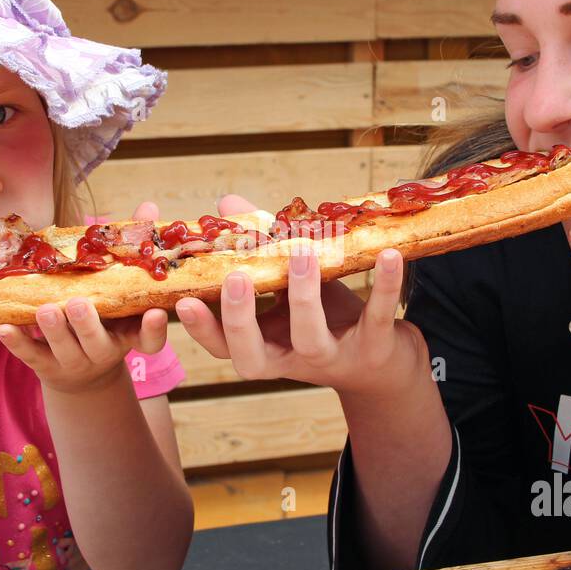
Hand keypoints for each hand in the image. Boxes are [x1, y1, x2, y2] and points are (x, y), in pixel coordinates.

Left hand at [0, 200, 168, 396]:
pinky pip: (30, 356)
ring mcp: (74, 362)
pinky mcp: (46, 367)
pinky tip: (4, 327)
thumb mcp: (120, 292)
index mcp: (128, 334)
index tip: (156, 313)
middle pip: (98, 343)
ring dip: (53, 330)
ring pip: (64, 349)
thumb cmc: (105, 318)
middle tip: (76, 304)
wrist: (80, 373)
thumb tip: (148, 207)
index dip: (155, 329)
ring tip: (45, 309)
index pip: (150, 339)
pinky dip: (17, 342)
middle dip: (87, 324)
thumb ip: (131, 251)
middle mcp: (104, 351)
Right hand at [174, 195, 428, 396]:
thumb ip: (260, 248)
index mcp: (266, 346)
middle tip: (236, 278)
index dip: (201, 330)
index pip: (222, 347)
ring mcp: (334, 358)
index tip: (182, 302)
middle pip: (252, 358)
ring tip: (303, 254)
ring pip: (310, 339)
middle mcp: (293, 360)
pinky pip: (378, 319)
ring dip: (304, 297)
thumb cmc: (329, 320)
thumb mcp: (292, 288)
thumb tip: (225, 205)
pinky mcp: (376, 349)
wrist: (386, 365)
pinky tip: (388, 256)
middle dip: (240, 320)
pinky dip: (385, 287)